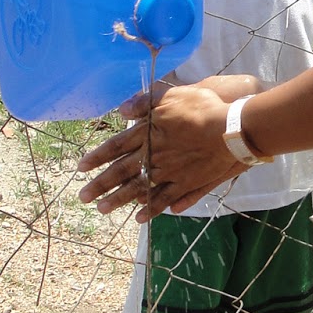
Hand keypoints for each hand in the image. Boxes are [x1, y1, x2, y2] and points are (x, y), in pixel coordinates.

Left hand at [79, 82, 247, 219]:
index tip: (81, 168)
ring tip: (103, 210)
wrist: (231, 130)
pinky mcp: (186, 183)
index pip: (115, 146)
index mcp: (147, 134)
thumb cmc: (202, 108)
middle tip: (83, 198)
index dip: (97, 157)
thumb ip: (144, 102)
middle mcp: (154, 156)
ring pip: (139, 189)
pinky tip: (140, 217)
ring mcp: (170, 172)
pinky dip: (151, 209)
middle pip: (122, 172)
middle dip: (101, 185)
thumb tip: (121, 110)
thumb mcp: (171, 95)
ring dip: (119, 200)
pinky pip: (164, 199)